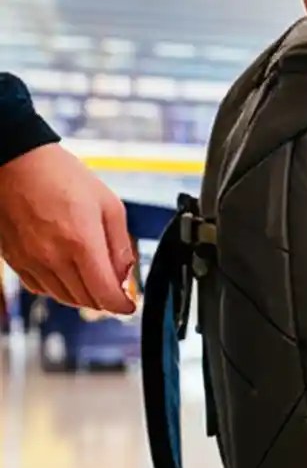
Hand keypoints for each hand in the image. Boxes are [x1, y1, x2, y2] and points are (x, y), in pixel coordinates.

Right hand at [0, 144, 135, 313]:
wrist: (15, 161)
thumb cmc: (60, 175)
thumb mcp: (108, 204)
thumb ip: (120, 244)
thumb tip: (126, 274)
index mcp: (81, 243)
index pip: (105, 295)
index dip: (123, 306)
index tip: (130, 304)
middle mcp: (53, 257)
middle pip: (87, 301)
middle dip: (106, 299)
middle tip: (116, 288)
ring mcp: (31, 260)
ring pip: (64, 298)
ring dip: (84, 296)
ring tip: (94, 279)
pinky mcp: (15, 260)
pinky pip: (41, 289)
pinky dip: (59, 289)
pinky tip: (68, 273)